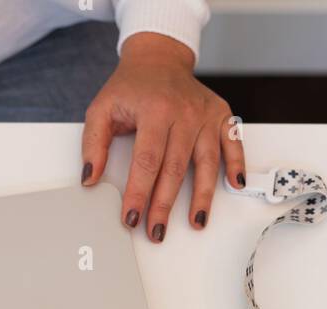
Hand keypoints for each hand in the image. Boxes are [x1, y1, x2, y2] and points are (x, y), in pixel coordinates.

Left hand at [81, 32, 244, 241]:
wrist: (158, 59)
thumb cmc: (130, 87)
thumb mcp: (101, 108)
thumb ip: (93, 144)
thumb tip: (89, 179)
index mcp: (154, 110)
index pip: (147, 161)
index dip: (139, 193)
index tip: (132, 218)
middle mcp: (184, 112)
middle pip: (175, 168)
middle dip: (165, 204)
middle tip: (156, 231)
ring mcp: (205, 114)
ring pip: (207, 162)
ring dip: (203, 196)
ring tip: (197, 221)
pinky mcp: (221, 115)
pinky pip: (233, 142)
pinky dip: (236, 164)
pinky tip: (235, 185)